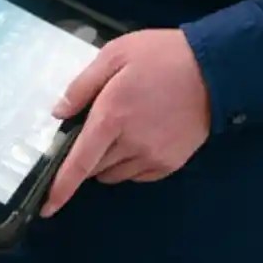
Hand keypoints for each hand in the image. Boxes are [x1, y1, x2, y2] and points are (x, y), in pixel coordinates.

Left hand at [43, 29, 211, 216]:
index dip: (60, 188)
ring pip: (113, 174)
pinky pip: (136, 176)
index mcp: (111, 117)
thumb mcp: (115, 54)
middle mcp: (130, 144)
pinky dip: (128, 164)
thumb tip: (59, 113)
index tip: (46, 207)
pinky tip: (139, 138)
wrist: (216, 69)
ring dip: (106, 160)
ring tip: (122, 128)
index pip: (78, 163)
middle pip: (93, 169)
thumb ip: (82, 86)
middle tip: (96, 127)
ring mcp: (152, 157)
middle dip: (85, 155)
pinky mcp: (170, 164)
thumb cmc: (162, 56)